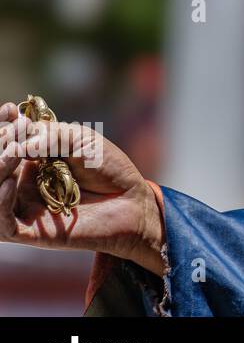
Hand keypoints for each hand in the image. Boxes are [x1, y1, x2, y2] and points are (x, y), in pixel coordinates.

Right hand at [0, 102, 164, 275]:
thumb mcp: (81, 140)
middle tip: (11, 132)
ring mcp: (23, 206)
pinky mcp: (30, 231)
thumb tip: (16, 141)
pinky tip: (8, 184)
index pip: (3, 143)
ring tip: (10, 154)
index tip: (9, 110)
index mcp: (29, 159)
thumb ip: (50, 136)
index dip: (2, 127)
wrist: (131, 199)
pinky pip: (2, 224)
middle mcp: (20, 182)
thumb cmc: (108, 167)